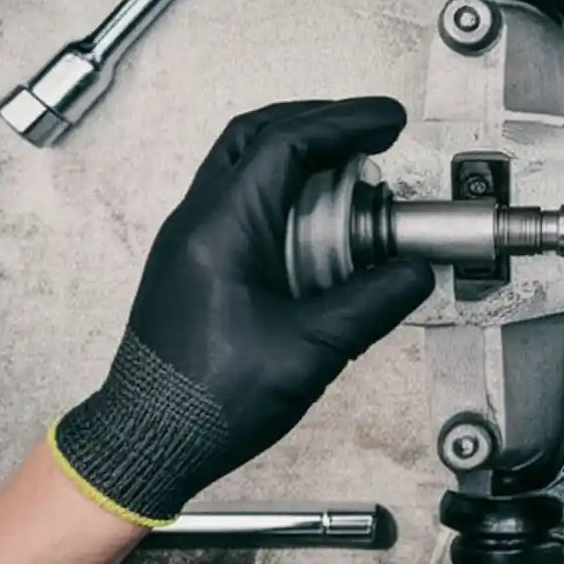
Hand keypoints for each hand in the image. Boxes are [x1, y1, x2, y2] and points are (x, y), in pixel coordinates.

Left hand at [50, 98, 433, 525]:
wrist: (148, 441)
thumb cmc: (212, 400)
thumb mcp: (310, 350)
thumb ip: (371, 303)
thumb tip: (415, 271)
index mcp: (223, 228)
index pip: (288, 142)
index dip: (346, 123)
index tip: (390, 122)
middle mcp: (198, 220)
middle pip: (256, 135)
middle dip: (319, 122)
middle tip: (370, 134)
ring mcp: (189, 239)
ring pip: (242, 163)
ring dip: (298, 154)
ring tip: (350, 174)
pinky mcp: (192, 262)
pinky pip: (237, 200)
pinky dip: (282, 191)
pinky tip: (316, 224)